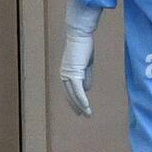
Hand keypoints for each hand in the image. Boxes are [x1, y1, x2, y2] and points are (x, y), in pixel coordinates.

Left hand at [60, 0, 100, 117]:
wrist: (80, 35)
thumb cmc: (83, 47)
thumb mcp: (86, 64)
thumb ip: (85, 76)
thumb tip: (86, 89)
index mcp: (66, 73)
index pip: (69, 91)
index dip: (75, 102)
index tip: (80, 110)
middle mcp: (64, 76)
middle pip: (70, 96)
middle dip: (77, 107)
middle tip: (84, 116)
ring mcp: (67, 75)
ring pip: (74, 95)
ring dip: (81, 106)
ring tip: (88, 114)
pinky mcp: (73, 73)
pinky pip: (78, 90)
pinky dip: (82, 99)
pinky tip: (86, 106)